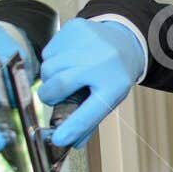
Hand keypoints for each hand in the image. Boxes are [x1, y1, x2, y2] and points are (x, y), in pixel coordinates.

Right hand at [37, 18, 146, 148]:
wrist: (125, 42)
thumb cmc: (112, 76)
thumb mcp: (109, 99)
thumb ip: (90, 120)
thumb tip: (70, 143)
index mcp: (113, 86)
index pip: (90, 112)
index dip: (72, 127)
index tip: (58, 139)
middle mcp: (102, 62)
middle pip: (58, 84)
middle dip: (48, 95)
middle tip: (51, 97)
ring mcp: (89, 42)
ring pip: (48, 67)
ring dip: (50, 76)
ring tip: (66, 75)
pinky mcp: (77, 28)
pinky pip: (48, 50)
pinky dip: (52, 59)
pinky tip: (68, 58)